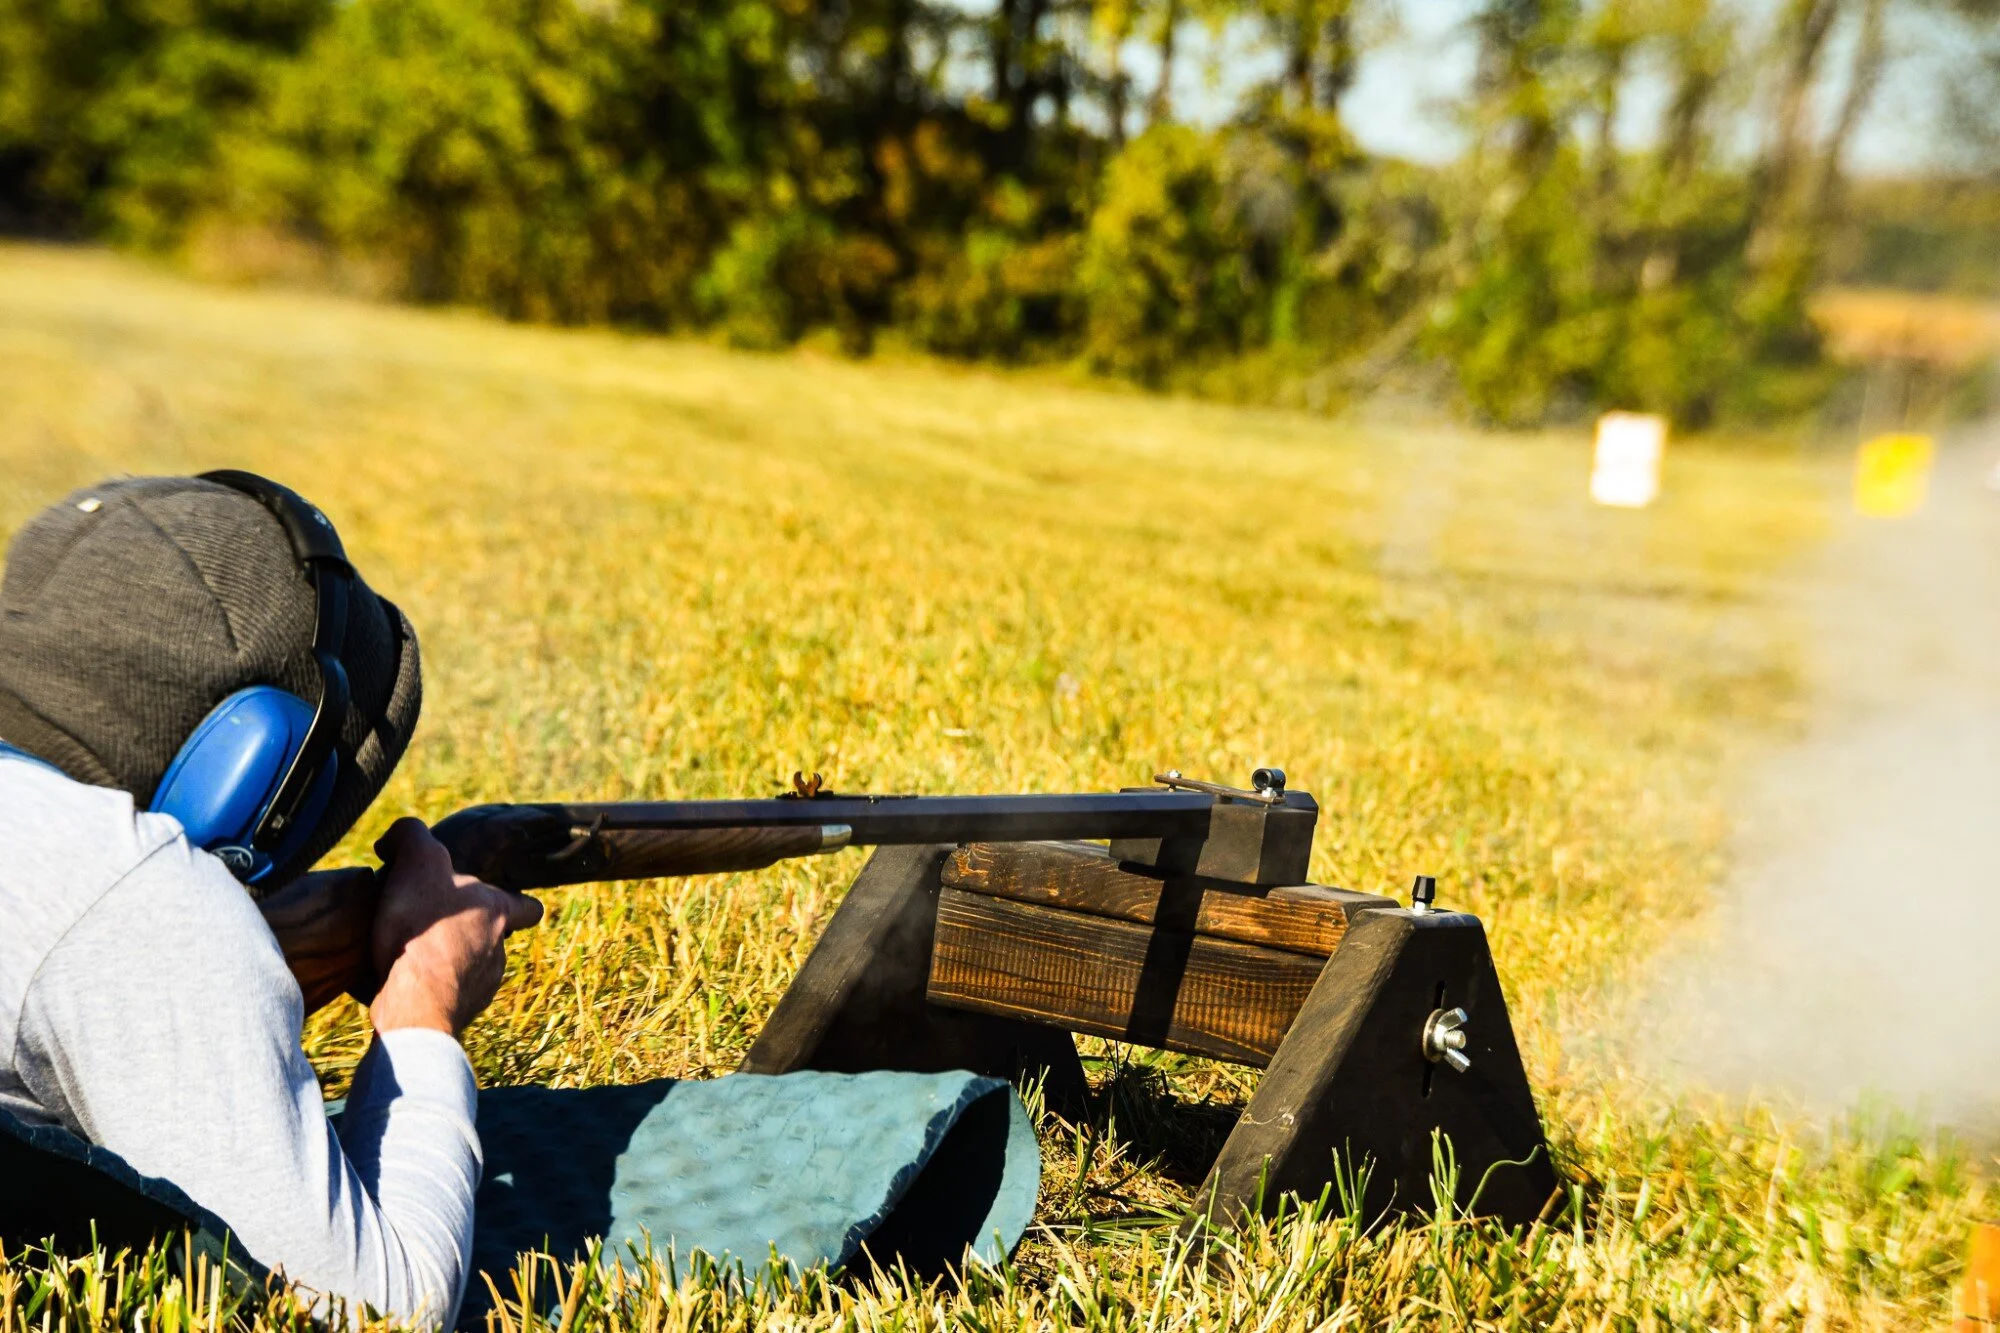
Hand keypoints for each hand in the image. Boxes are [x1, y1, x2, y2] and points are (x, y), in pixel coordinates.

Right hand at [366, 817, 543, 1036]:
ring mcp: (478, 988)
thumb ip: (413, 836)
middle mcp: (496, 952)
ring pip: (465, 970)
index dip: (513, 904)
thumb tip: (399, 835)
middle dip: (461, 933)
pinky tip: (396, 982)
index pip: (526, 907)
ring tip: (405, 955)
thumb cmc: (423, 927)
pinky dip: (423, 989)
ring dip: (441, 963)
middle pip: (488, 938)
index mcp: (497, 913)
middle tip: (426, 927)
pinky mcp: (453, 1014)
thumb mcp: (419, 861)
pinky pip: (440, 997)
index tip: (494, 904)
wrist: (414, 998)